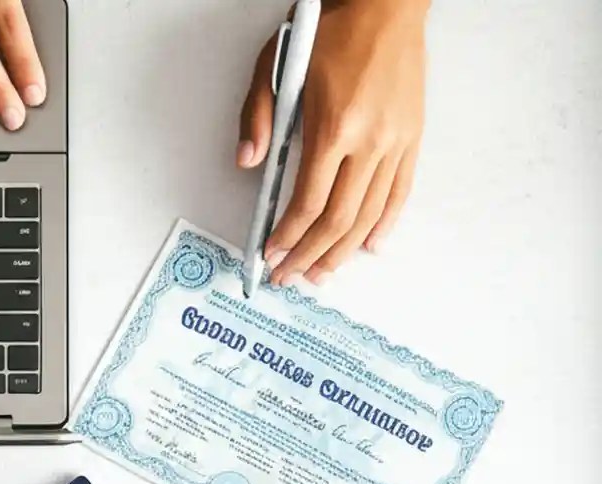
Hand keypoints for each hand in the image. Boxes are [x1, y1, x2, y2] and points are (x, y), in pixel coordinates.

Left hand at [238, 0, 428, 285]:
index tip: (271, 254)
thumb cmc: (331, 30)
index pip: (308, 203)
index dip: (288, 236)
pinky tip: (369, 245)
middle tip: (291, 277)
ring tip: (322, 274)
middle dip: (311, 255)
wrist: (384, 4)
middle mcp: (370, 141)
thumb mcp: (275, 65)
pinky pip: (401, 191)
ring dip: (344, 250)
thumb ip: (257, 116)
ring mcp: (396, 141)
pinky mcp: (413, 136)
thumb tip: (248, 162)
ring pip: (370, 213)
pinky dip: (384, 223)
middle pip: (338, 219)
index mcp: (334, 127)